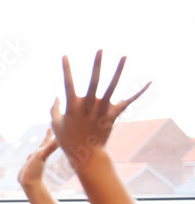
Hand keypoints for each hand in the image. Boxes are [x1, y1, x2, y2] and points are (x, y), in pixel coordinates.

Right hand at [17, 129, 58, 191]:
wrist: (30, 184)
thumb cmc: (36, 171)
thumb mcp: (42, 156)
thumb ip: (50, 147)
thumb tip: (60, 138)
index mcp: (44, 151)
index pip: (49, 140)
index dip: (51, 133)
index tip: (54, 124)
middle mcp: (41, 155)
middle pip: (45, 143)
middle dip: (48, 136)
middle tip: (49, 129)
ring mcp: (35, 160)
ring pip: (38, 151)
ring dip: (40, 146)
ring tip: (42, 143)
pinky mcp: (30, 165)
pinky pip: (31, 158)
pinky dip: (31, 155)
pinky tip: (30, 156)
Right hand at [50, 50, 149, 169]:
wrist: (86, 154)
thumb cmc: (68, 140)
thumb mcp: (56, 124)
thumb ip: (54, 109)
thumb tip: (56, 96)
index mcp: (72, 106)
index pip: (68, 84)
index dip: (66, 69)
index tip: (65, 56)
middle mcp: (88, 106)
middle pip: (94, 82)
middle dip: (97, 65)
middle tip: (100, 49)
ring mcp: (101, 110)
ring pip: (111, 88)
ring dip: (118, 71)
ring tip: (124, 56)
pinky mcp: (112, 115)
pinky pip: (127, 102)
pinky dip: (138, 92)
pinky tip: (148, 83)